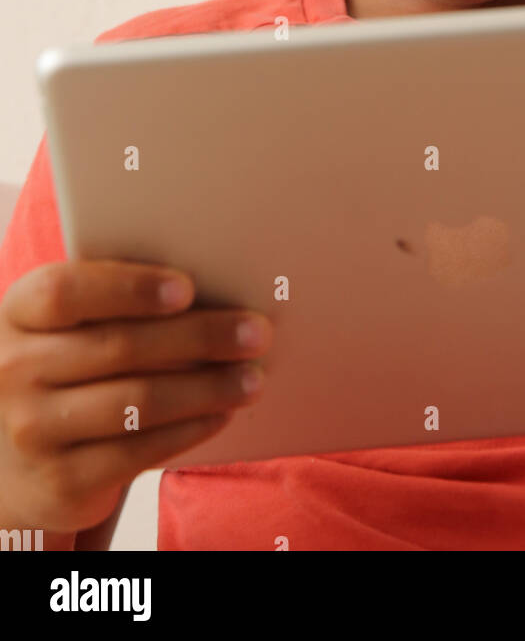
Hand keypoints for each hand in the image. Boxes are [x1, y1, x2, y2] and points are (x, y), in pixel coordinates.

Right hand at [0, 260, 272, 533]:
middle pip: (120, 347)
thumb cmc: (59, 369)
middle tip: (255, 332)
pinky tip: (221, 413)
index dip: (128, 287)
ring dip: (207, 388)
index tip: (187, 288)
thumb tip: (212, 291)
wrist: (7, 460)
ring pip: (138, 402)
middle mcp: (14, 371)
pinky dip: (190, 429)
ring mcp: (32, 430)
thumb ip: (112, 306)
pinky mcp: (60, 481)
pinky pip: (139, 451)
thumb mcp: (63, 330)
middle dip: (200, 337)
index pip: (66, 291)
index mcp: (18, 314)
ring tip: (253, 378)